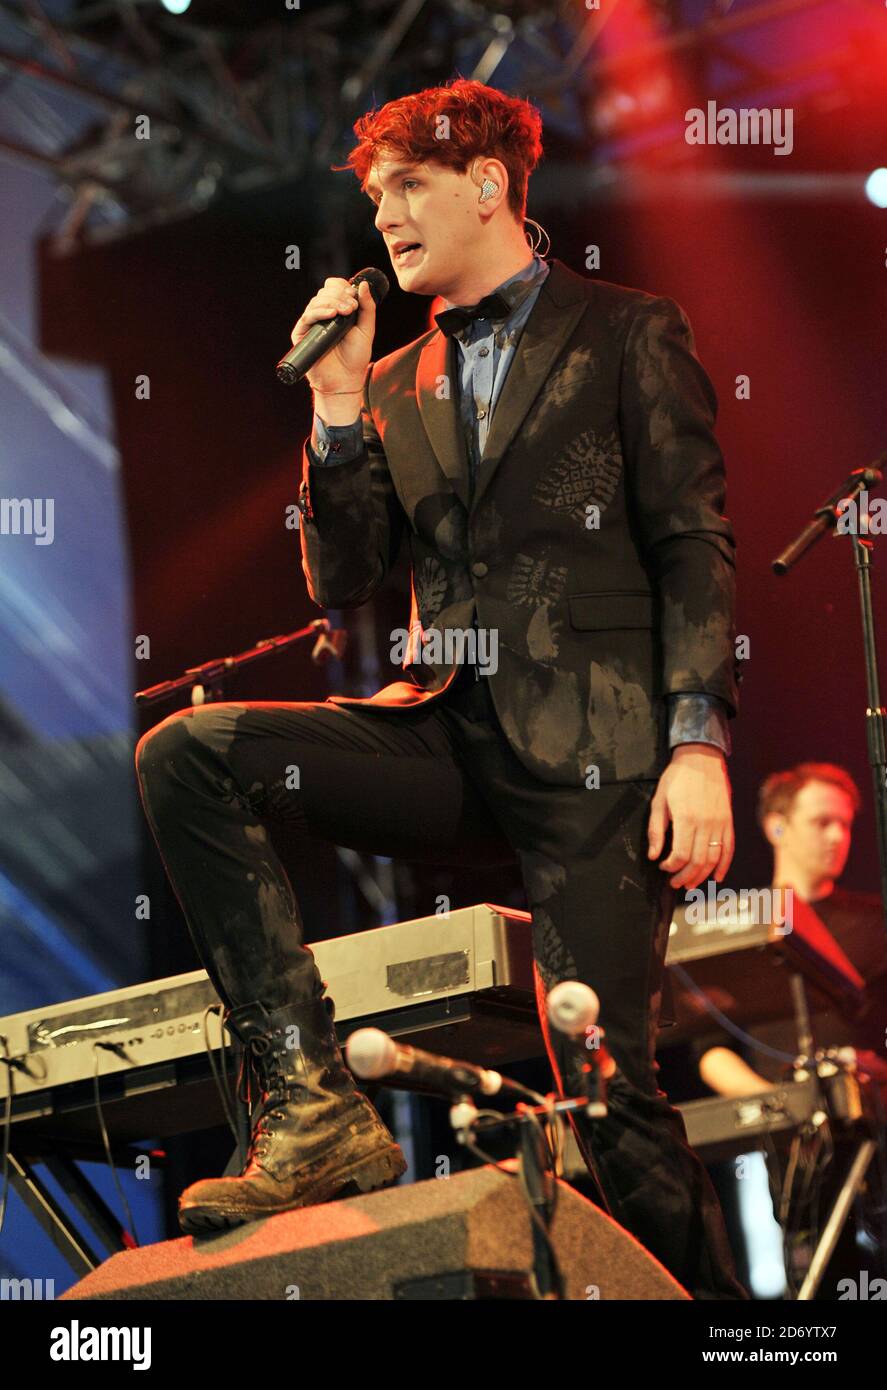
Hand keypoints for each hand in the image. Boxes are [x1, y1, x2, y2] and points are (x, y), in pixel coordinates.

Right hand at [292, 277, 375, 393]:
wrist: (345, 380)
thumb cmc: (355, 357)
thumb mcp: (367, 329)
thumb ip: (367, 307)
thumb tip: (364, 284)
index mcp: (336, 310)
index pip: (333, 287)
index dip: (342, 287)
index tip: (354, 295)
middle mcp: (322, 315)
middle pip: (325, 292)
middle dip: (340, 296)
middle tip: (352, 308)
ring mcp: (311, 324)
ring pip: (316, 302)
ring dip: (332, 302)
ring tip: (345, 312)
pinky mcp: (302, 334)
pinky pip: (307, 317)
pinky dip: (319, 312)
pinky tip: (332, 314)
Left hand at [647, 743, 733, 888]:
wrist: (702, 758)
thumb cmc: (677, 778)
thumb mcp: (659, 800)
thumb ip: (656, 830)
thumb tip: (653, 855)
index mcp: (686, 819)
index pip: (681, 855)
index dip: (672, 867)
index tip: (663, 867)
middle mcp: (706, 824)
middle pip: (698, 861)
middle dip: (685, 876)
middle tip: (675, 882)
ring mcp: (720, 823)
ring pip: (714, 859)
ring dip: (702, 875)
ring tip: (691, 883)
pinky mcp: (728, 821)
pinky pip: (729, 848)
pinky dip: (724, 865)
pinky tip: (717, 876)